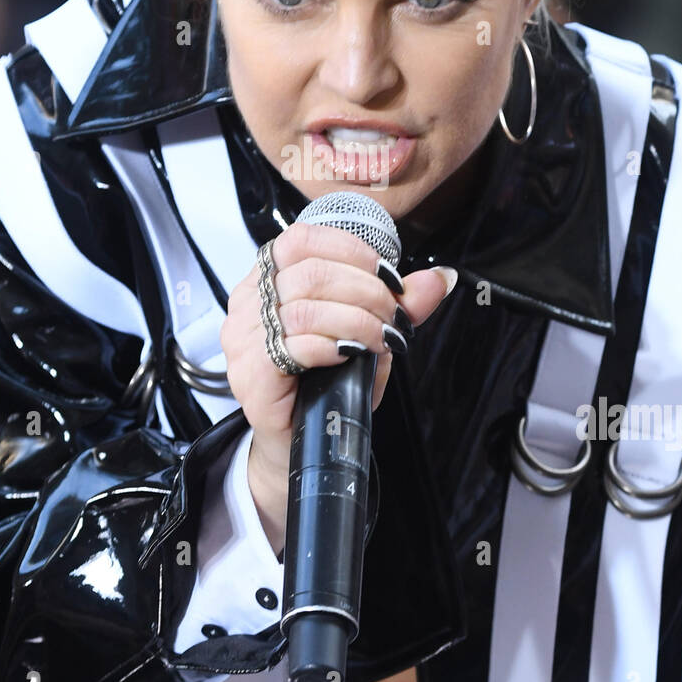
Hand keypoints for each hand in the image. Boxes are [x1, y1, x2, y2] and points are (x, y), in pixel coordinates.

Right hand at [219, 222, 457, 548]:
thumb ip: (399, 304)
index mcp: (268, 278)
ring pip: (306, 307)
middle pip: (310, 272)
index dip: (352, 250)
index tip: (388, 277)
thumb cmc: (326, 382)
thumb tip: (438, 279)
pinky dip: (333, 346)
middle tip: (391, 316)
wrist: (300, 441)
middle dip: (366, 291)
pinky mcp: (251, 373)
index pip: (302, 240)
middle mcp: (249, 301)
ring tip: (379, 338)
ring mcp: (243, 338)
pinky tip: (350, 355)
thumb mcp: (368, 333)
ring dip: (356, 320)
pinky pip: (296, 345)